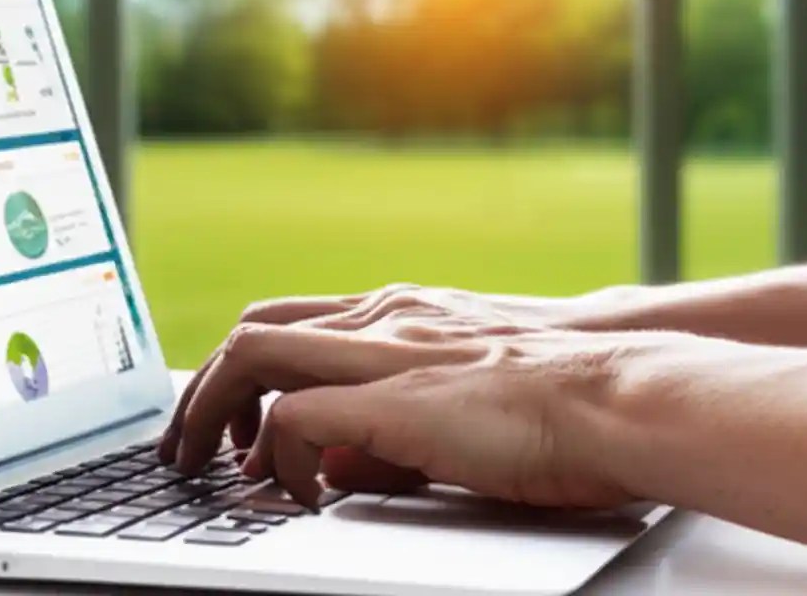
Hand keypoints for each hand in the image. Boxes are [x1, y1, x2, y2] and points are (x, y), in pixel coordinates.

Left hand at [157, 283, 584, 476]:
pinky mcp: (397, 396)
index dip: (234, 374)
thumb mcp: (452, 406)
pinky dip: (276, 454)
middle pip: (251, 332)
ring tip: (201, 464)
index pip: (285, 324)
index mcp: (396, 316)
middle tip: (183, 447)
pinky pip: (298, 417)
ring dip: (213, 409)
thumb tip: (329, 464)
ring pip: (254, 353)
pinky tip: (292, 490)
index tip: (217, 423)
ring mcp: (386, 350)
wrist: (623, 391)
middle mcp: (381, 319)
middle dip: (202, 391)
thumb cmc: (559, 403)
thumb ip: (386, 424)